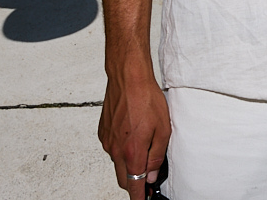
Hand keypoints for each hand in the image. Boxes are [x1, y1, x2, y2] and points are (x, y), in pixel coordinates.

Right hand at [98, 73, 169, 198]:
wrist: (128, 78)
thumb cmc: (146, 99)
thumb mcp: (163, 130)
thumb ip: (156, 156)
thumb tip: (151, 175)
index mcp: (131, 153)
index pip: (133, 186)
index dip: (139, 197)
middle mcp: (115, 150)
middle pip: (123, 179)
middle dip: (135, 184)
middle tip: (147, 181)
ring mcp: (107, 141)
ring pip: (117, 163)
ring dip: (128, 164)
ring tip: (143, 148)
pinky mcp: (103, 132)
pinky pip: (112, 149)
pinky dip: (121, 149)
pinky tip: (132, 135)